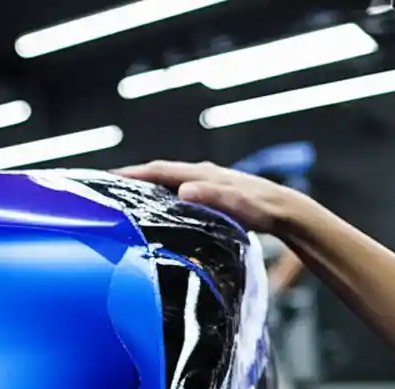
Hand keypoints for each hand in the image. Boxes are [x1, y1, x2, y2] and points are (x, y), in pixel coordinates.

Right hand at [113, 161, 318, 235]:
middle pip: (160, 171)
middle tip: (107, 185)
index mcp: (203, 174)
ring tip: (126, 194)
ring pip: (169, 180)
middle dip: (134, 176)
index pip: (160, 170)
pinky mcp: (211, 192)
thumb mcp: (237, 203)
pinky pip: (178, 189)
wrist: (286, 211)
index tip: (108, 176)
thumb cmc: (262, 209)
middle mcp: (202, 173)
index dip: (133, 173)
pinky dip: (162, 193)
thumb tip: (183, 190)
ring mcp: (206, 182)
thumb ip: (212, 196)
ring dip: (147, 184)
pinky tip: (159, 205)